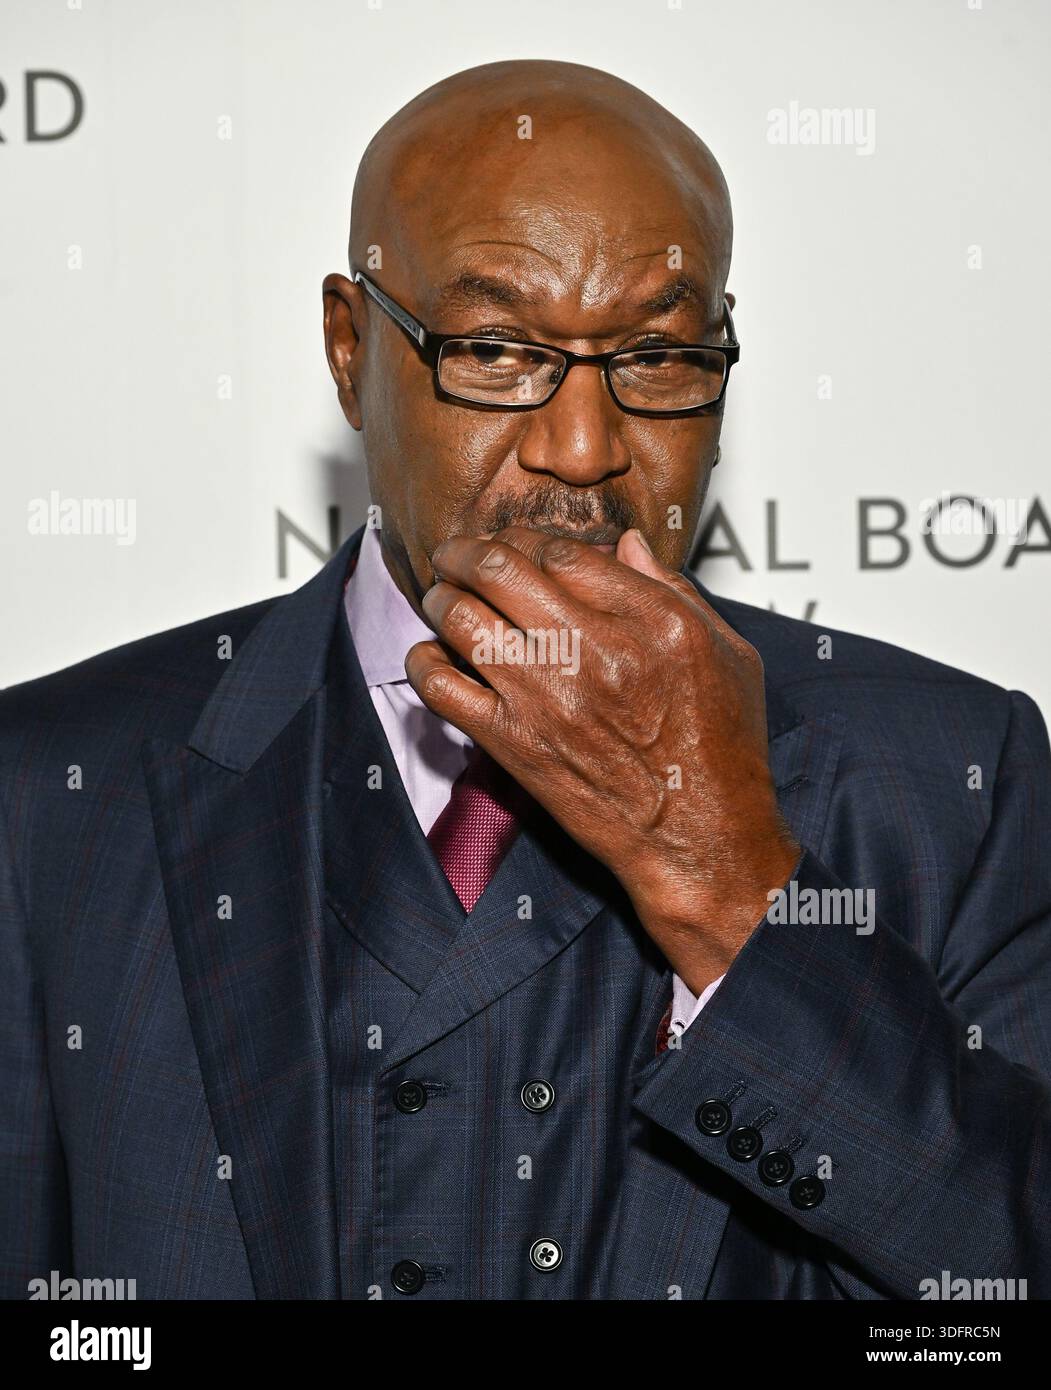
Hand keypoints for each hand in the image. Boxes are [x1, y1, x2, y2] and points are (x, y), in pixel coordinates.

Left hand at [404, 525, 799, 992]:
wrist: (698, 836)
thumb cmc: (722, 750)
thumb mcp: (730, 654)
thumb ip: (676, 591)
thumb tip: (628, 545)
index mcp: (652, 619)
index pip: (563, 551)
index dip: (530, 542)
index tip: (521, 549)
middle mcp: (594, 648)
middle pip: (501, 568)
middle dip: (468, 552)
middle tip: (457, 555)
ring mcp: (547, 696)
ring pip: (462, 617)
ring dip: (441, 598)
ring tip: (441, 598)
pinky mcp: (515, 743)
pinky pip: (443, 688)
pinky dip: (424, 664)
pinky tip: (431, 658)